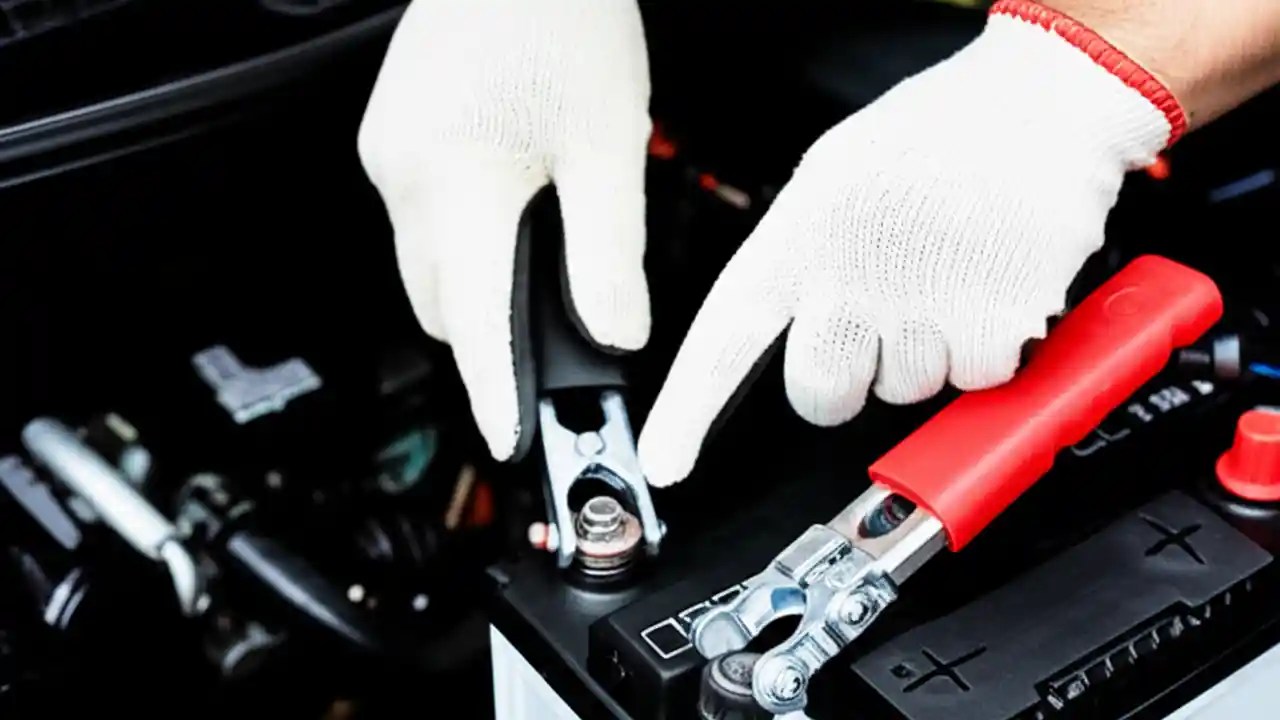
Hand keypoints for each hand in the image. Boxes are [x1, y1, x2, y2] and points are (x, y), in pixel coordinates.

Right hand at [358, 0, 652, 459]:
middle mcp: (404, 179)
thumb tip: (618, 332)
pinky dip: (466, 237)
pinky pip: (422, 218)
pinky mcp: (392, 135)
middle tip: (554, 342)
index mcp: (458, 188)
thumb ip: (609, 251)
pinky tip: (513, 207)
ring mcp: (389, 155)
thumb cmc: (560, 19)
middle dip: (493, 337)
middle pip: (442, 305)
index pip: (477, 326)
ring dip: (478, 286)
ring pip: (428, 265)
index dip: (496, 395)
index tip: (511, 443)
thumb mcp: (607, 144)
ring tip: (542, 266)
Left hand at [638, 5, 1181, 487]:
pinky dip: (987, 350)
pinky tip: (988, 287)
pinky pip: (976, 381)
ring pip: (906, 391)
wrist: (1046, 102)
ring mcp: (923, 305)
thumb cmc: (940, 135)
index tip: (668, 462)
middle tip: (878, 326)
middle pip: (823, 396)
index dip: (689, 408)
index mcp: (802, 233)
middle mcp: (852, 274)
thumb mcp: (837, 176)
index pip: (726, 337)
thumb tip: (790, 323)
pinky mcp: (993, 326)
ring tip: (949, 276)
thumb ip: (803, 253)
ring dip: (926, 355)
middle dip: (846, 381)